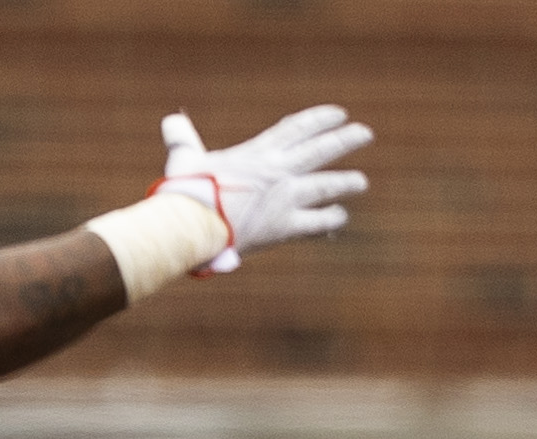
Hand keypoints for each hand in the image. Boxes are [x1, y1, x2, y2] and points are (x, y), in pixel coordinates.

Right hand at [154, 104, 371, 272]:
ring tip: (361, 182)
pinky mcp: (286, 227)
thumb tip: (170, 121)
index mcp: (258, 153)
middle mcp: (279, 171)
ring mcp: (286, 198)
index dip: (320, 119)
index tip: (338, 114)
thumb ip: (183, 139)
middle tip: (365, 133)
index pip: (297, 128)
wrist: (193, 223)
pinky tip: (339, 218)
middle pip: (323, 149)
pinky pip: (319, 222)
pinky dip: (331, 220)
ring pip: (329, 185)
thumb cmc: (186, 192)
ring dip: (348, 182)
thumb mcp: (184, 159)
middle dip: (347, 139)